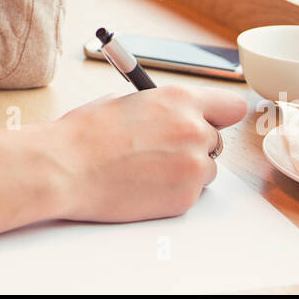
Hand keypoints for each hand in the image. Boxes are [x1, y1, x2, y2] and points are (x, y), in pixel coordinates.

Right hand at [41, 85, 247, 221]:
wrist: (65, 169)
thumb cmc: (86, 134)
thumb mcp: (129, 101)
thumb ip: (163, 108)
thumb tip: (173, 115)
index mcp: (180, 100)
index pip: (232, 106)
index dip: (220, 115)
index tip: (213, 121)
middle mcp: (194, 131)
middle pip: (217, 140)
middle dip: (195, 144)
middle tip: (164, 149)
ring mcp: (192, 167)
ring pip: (206, 170)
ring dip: (185, 170)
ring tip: (147, 169)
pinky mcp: (184, 198)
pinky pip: (190, 194)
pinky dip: (172, 192)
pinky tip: (143, 185)